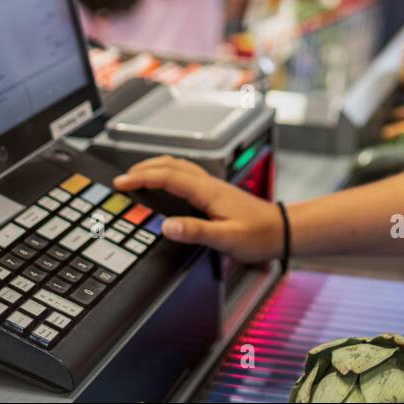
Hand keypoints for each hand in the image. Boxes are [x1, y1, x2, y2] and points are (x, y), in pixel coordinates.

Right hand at [113, 156, 283, 263]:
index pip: (168, 177)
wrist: (282, 230)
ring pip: (178, 167)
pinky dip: (168, 173)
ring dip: (155, 168)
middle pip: (171, 165)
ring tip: (137, 176)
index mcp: (208, 191)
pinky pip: (186, 174)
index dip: (142, 178)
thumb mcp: (226, 238)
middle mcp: (209, 184)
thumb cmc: (259, 235)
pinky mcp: (216, 191)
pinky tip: (165, 183)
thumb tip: (166, 227)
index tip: (121, 183)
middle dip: (143, 168)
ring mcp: (213, 185)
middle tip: (122, 179)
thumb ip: (196, 231)